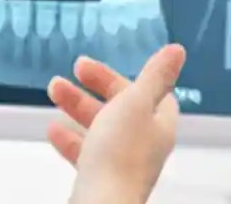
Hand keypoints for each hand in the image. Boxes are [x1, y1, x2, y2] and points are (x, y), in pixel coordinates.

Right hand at [46, 44, 186, 203]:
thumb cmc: (120, 152)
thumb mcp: (137, 103)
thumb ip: (154, 76)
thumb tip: (177, 50)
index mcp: (159, 125)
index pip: (150, 93)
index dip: (124, 78)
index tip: (96, 67)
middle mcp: (144, 145)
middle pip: (122, 109)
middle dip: (94, 87)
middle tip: (71, 71)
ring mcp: (122, 164)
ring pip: (101, 129)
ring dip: (77, 107)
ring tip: (54, 90)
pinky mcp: (101, 180)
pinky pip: (87, 155)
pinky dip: (70, 139)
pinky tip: (53, 130)